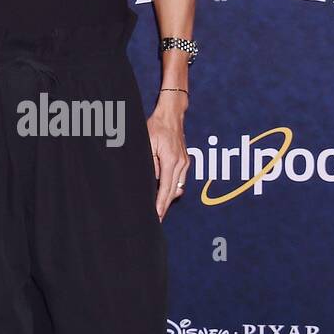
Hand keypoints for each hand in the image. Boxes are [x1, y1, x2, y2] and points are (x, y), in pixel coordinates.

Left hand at [147, 101, 190, 220]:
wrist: (171, 115)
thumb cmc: (156, 127)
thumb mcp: (148, 144)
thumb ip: (151, 163)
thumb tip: (154, 180)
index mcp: (172, 161)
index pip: (166, 188)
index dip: (161, 204)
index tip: (157, 216)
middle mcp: (181, 164)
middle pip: (173, 191)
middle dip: (165, 206)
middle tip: (157, 218)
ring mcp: (185, 163)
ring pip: (177, 187)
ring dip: (169, 198)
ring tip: (159, 209)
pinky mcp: (185, 161)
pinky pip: (179, 180)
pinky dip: (172, 189)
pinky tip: (165, 194)